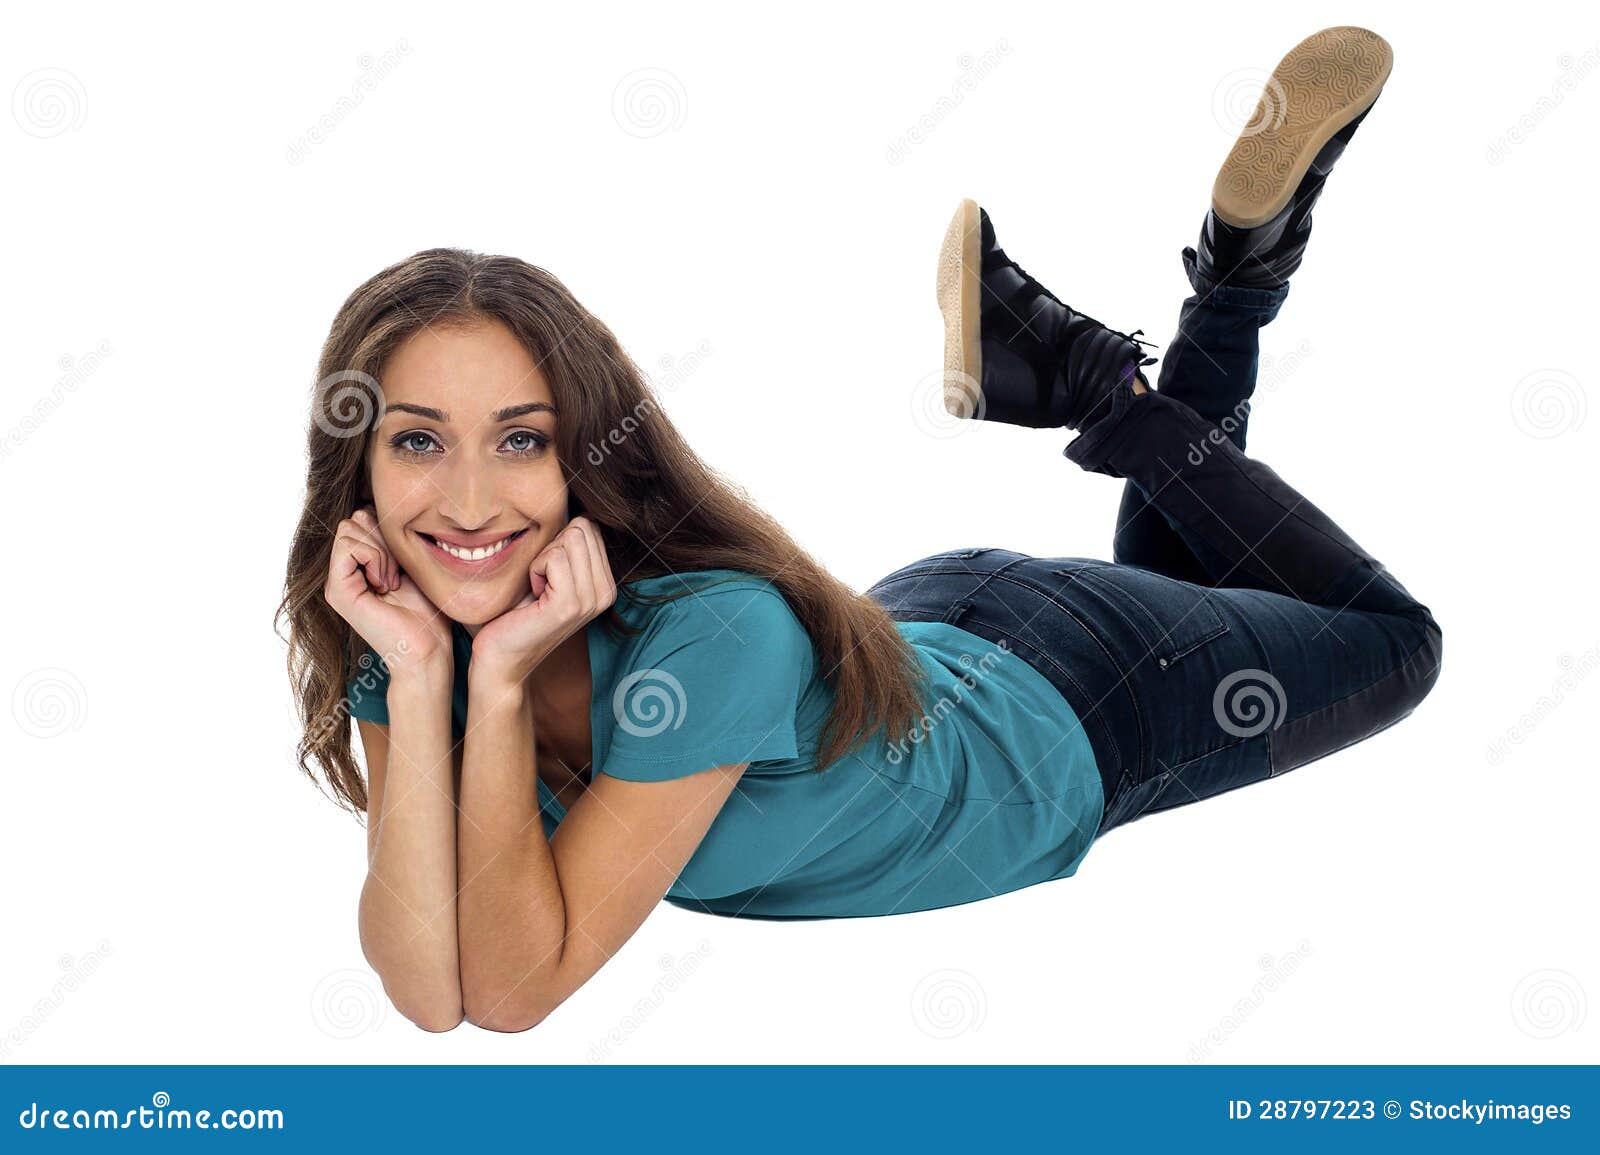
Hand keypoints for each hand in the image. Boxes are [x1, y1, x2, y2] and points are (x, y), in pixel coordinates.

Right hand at [323, 507, 453, 673]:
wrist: (429, 648)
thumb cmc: (428, 610)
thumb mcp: (409, 562)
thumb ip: (389, 538)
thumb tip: (376, 507)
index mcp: (357, 565)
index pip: (362, 516)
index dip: (388, 530)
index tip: (403, 563)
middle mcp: (342, 573)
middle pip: (354, 518)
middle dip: (384, 537)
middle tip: (398, 573)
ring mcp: (337, 583)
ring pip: (350, 527)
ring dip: (382, 550)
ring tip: (393, 581)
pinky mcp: (338, 591)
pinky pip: (348, 545)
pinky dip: (374, 557)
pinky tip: (386, 584)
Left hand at [471, 516, 616, 688]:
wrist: (501, 657)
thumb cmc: (516, 612)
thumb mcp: (550, 574)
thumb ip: (568, 546)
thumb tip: (573, 505)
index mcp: (606, 584)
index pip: (590, 527)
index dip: (558, 542)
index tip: (548, 575)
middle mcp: (607, 593)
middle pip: (583, 528)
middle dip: (552, 547)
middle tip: (540, 581)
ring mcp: (591, 600)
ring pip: (570, 538)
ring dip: (543, 558)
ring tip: (537, 588)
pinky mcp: (570, 605)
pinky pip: (554, 557)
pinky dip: (535, 569)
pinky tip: (532, 595)